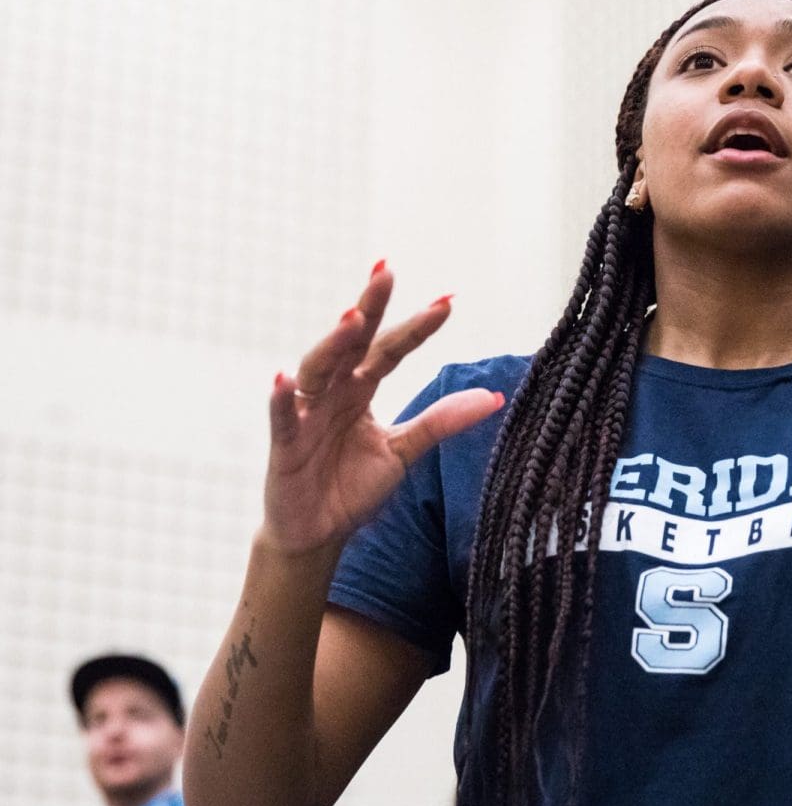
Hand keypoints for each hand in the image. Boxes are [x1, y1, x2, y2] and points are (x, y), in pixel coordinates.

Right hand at [261, 263, 503, 554]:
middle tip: (386, 271)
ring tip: (352, 316)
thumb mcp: (405, 451)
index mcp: (361, 390)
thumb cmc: (353, 487)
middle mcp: (332, 393)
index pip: (391, 350)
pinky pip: (283, 417)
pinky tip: (284, 377)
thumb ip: (442, 422)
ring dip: (334, 342)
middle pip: (352, 343)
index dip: (417, 327)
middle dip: (369, 306)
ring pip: (317, 369)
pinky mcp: (284, 445)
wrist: (318, 534)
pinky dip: (283, 397)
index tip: (448, 301)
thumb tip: (494, 398)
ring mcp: (306, 415)